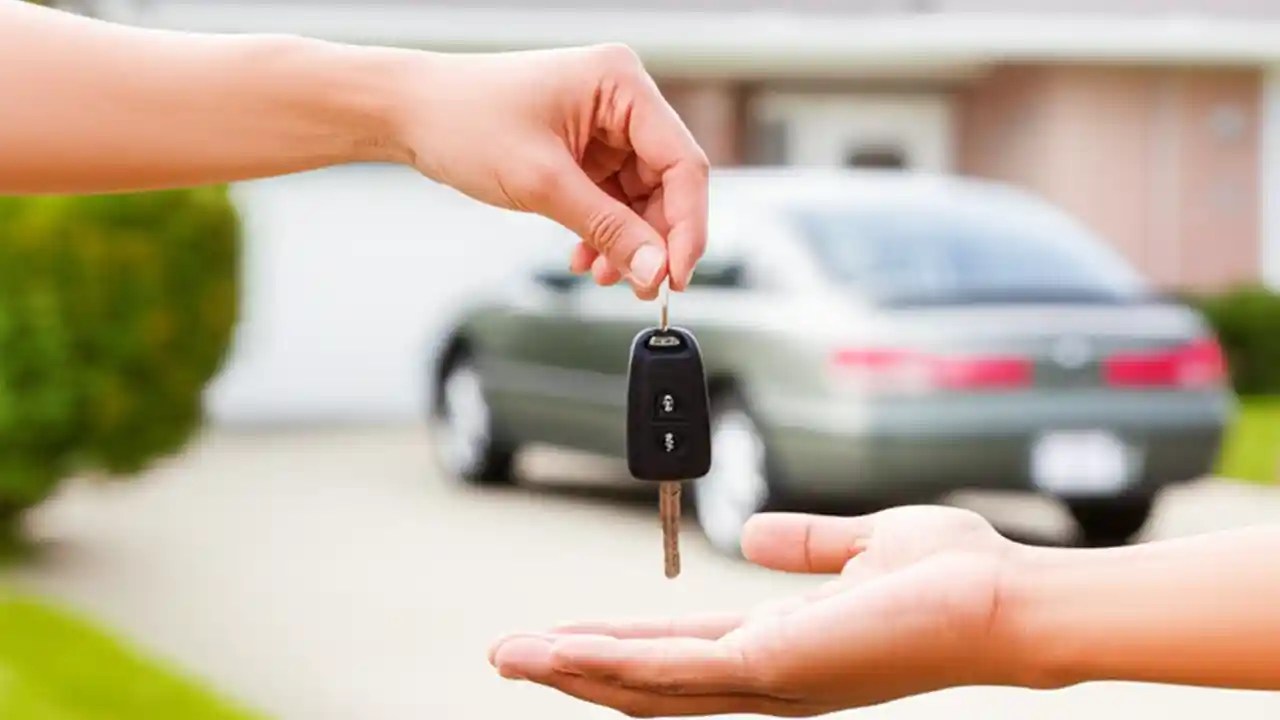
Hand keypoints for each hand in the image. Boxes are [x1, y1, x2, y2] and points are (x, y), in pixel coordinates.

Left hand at [391, 44, 708, 299]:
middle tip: (642, 285)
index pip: (682, 161)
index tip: (678, 273)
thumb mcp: (543, 182)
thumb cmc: (464, 120)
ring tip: (603, 274)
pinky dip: (604, 232)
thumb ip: (607, 228)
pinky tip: (585, 256)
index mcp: (621, 82)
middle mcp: (619, 99)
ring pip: (640, 197)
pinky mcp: (583, 148)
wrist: (409, 114)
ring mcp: (602, 125)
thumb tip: (655, 269)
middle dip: (653, 239)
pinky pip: (612, 199)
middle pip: (666, 183)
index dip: (688, 224)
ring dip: (626, 241)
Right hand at [490, 507, 1027, 716]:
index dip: (610, 647)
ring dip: (572, 671)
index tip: (557, 635)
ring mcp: (766, 679)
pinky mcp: (775, 667)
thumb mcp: (861, 545)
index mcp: (778, 646)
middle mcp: (764, 676)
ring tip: (509, 657)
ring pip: (646, 685)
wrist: (1006, 603)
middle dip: (572, 669)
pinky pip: (676, 671)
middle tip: (505, 656)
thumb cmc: (952, 578)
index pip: (676, 654)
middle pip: (646, 681)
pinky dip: (612, 663)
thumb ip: (804, 544)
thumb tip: (752, 535)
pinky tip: (564, 651)